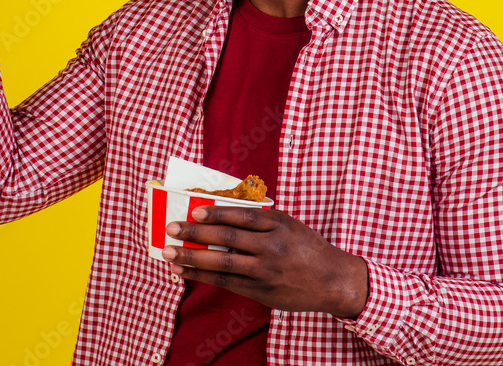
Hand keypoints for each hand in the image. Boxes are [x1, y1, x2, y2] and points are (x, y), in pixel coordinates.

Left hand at [163, 206, 369, 317]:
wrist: (333, 280)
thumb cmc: (307, 248)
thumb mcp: (289, 226)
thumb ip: (260, 221)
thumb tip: (218, 217)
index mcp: (279, 223)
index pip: (241, 215)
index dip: (216, 212)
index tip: (194, 210)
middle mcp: (272, 245)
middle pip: (227, 237)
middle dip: (196, 233)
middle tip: (171, 229)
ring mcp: (266, 270)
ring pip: (223, 262)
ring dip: (192, 258)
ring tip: (169, 254)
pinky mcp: (262, 291)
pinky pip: (226, 282)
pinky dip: (203, 276)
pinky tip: (185, 271)